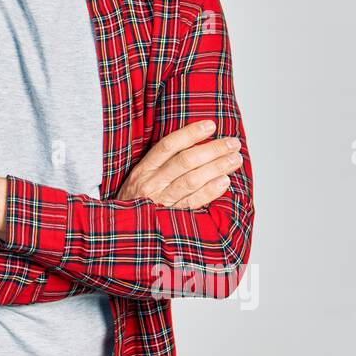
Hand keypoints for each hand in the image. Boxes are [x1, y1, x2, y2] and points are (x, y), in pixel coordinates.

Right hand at [116, 120, 241, 209]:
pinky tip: (224, 182)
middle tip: (232, 143)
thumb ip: (162, 162)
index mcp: (143, 169)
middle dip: (212, 150)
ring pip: (191, 180)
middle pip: (185, 161)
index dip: (190, 134)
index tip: (211, 125)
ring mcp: (160, 201)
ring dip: (216, 168)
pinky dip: (210, 191)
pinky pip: (193, 202)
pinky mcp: (170, 218)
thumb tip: (195, 144)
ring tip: (235, 159)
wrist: (120, 229)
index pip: (168, 145)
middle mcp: (151, 183)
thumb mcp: (140, 176)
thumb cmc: (136, 199)